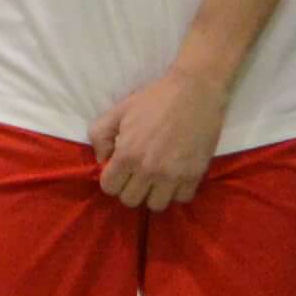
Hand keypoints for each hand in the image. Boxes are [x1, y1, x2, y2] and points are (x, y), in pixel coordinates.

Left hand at [90, 56, 233, 209]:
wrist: (195, 90)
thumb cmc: (156, 98)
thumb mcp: (119, 110)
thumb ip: (100, 134)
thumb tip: (102, 159)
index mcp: (127, 154)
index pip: (110, 188)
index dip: (112, 179)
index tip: (121, 169)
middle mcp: (148, 170)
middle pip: (130, 200)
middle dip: (131, 187)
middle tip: (139, 174)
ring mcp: (173, 175)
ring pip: (156, 205)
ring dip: (154, 193)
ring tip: (158, 179)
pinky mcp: (194, 175)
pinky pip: (182, 199)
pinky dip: (178, 191)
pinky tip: (177, 177)